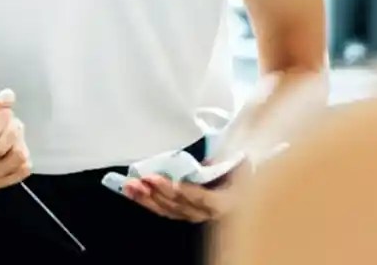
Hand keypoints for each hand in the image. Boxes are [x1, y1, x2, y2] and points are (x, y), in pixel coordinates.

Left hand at [122, 162, 249, 222]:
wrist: (244, 178)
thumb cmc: (242, 166)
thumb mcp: (239, 162)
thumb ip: (222, 162)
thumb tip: (204, 162)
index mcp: (228, 202)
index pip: (205, 200)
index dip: (187, 192)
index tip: (171, 182)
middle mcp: (210, 214)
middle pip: (182, 207)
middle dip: (160, 193)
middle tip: (144, 179)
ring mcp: (196, 214)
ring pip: (169, 210)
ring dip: (148, 199)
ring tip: (131, 186)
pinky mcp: (185, 211)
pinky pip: (165, 209)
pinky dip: (149, 200)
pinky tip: (135, 193)